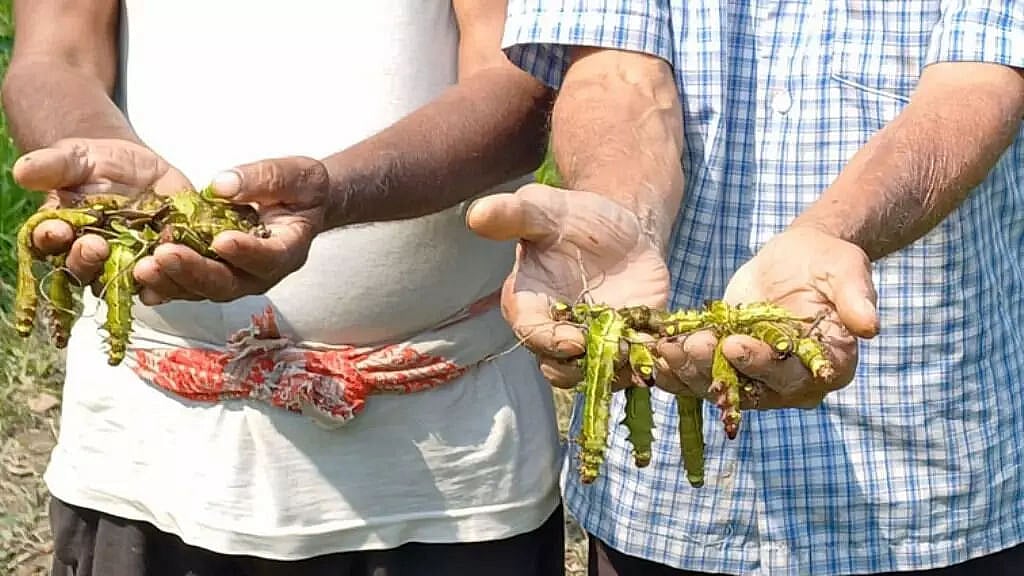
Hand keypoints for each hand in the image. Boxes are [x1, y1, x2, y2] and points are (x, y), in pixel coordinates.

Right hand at [12, 138, 193, 285]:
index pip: (50, 244)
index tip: (57, 229)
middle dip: (88, 261)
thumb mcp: (76, 158)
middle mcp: (92, 258)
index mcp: (62, 234)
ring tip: (142, 264)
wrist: (139, 169)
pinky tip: (175, 276)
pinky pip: (167, 281)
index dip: (52, 239)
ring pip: (126, 282)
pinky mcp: (162, 265)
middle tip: (96, 246)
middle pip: (85, 270)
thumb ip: (53, 166)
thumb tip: (22, 171)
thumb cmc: (97, 165)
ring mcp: (127, 264)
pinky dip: (172, 282)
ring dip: (134, 277)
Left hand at [133, 156, 328, 303]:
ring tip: (144, 267)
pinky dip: (164, 285)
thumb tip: (222, 186)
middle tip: (166, 255)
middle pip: (229, 283)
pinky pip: (188, 287)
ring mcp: (236, 279)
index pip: (268, 257)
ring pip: (204, 291)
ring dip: (173, 282)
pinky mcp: (214, 276)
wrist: (300, 205)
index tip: (221, 239)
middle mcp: (261, 273)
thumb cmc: (302, 190)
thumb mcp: (295, 174)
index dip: (245, 252)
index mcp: (288, 249)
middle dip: (196, 271)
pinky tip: (140, 279)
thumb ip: (264, 178)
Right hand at [466, 183, 669, 389]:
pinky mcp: (626, 347)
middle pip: (559, 368)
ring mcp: (591, 345)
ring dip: (616, 370)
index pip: (529, 333)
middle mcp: (554, 333)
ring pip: (595, 377)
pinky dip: (645, 366)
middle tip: (610, 349)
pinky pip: (632, 370)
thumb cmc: (575, 219)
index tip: (572, 340)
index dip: (548, 341)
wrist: (623, 228)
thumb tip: (475, 214)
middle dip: (582, 366)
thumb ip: (514, 215)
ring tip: (638, 351)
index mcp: (527, 304)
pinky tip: (659, 349)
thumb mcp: (546, 210)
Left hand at [654, 226, 879, 408]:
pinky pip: (699, 378)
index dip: (760, 362)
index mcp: (828, 367)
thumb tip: (870, 325)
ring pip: (719, 387)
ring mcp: (757, 380)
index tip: (732, 344)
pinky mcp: (728, 369)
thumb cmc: (826, 262)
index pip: (791, 374)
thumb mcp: (844, 269)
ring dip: (687, 372)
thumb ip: (855, 295)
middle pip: (749, 386)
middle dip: (713, 369)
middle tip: (685, 347)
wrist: (798, 259)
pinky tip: (650, 360)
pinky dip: (674, 372)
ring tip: (662, 350)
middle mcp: (793, 384)